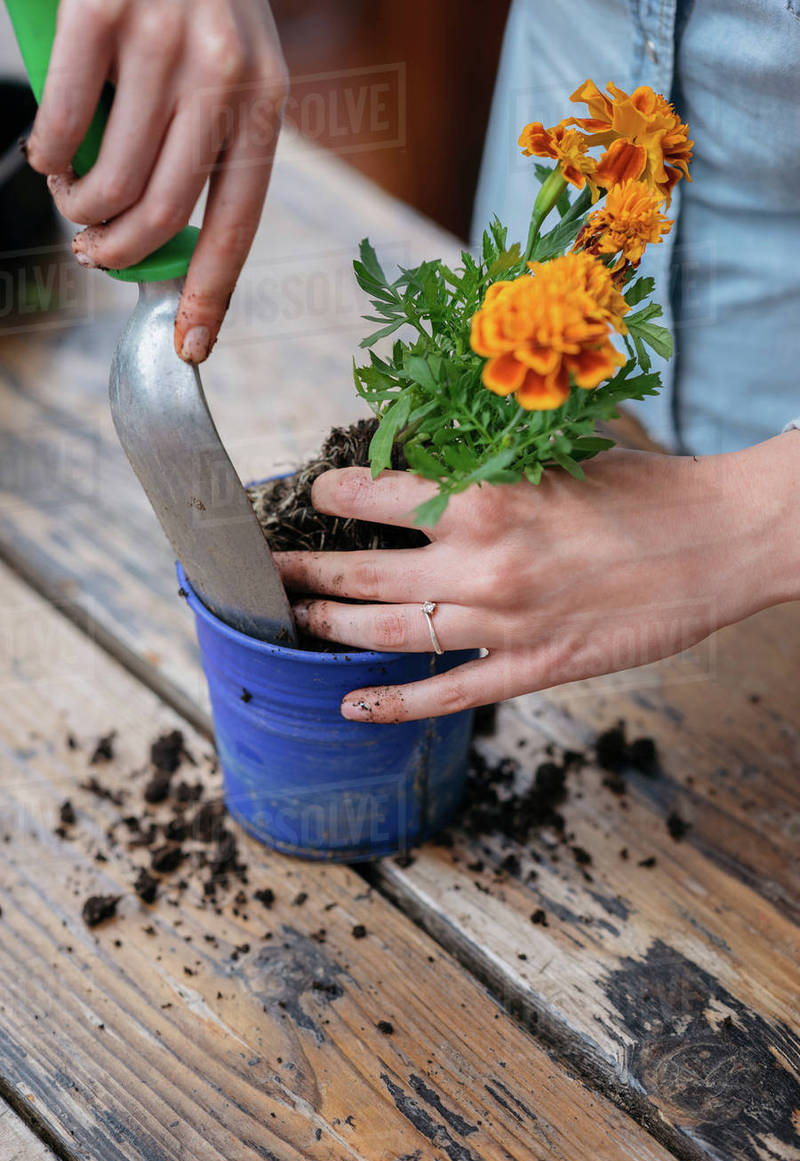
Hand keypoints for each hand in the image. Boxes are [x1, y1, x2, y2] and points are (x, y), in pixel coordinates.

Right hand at [26, 0, 286, 361]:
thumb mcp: (230, 64)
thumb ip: (211, 137)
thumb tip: (165, 229)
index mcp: (264, 99)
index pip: (238, 221)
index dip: (210, 292)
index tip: (190, 346)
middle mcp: (222, 75)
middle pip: (163, 211)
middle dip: (119, 251)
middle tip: (94, 250)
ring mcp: (161, 42)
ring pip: (110, 178)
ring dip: (79, 207)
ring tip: (71, 194)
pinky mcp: (100, 10)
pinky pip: (63, 121)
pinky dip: (47, 155)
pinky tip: (47, 153)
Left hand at [275, 435, 799, 721]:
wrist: (719, 541)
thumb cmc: (644, 490)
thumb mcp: (555, 455)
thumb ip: (485, 465)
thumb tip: (421, 463)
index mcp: (485, 496)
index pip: (373, 495)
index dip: (329, 495)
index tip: (311, 496)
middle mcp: (480, 561)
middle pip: (360, 572)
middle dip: (302, 571)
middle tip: (268, 570)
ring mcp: (501, 621)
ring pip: (386, 632)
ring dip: (329, 627)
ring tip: (293, 621)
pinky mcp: (531, 666)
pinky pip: (445, 694)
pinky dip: (392, 704)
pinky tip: (350, 703)